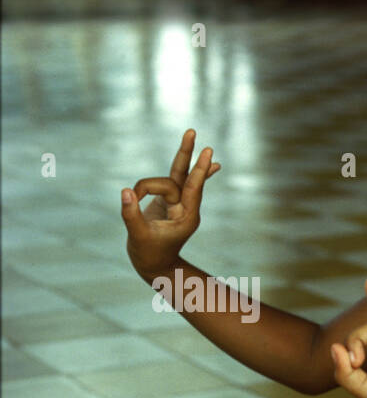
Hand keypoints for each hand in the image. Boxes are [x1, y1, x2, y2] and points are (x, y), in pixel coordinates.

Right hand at [121, 129, 220, 277]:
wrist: (155, 265)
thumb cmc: (148, 254)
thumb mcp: (138, 236)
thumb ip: (131, 214)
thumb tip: (125, 192)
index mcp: (186, 217)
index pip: (192, 189)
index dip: (199, 172)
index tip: (210, 157)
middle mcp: (185, 208)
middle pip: (185, 176)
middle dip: (189, 154)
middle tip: (193, 132)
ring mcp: (176, 203)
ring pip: (175, 175)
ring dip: (183, 155)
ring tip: (191, 133)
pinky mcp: (167, 201)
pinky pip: (172, 180)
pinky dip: (186, 170)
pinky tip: (206, 163)